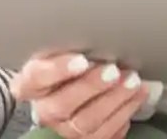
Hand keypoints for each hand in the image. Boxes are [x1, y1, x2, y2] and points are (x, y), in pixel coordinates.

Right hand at [9, 53, 148, 138]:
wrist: (68, 91)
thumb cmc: (65, 66)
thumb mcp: (59, 50)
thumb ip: (70, 45)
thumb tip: (97, 36)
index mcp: (30, 84)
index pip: (37, 78)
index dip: (58, 70)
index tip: (81, 60)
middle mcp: (44, 110)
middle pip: (62, 105)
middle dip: (91, 87)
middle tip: (113, 70)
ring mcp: (64, 129)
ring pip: (86, 123)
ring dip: (114, 101)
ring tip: (132, 81)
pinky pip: (105, 134)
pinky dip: (124, 114)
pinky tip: (136, 96)